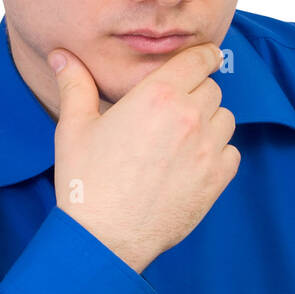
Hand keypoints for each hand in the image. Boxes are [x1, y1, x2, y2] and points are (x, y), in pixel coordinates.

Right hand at [48, 42, 238, 271]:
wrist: (106, 237)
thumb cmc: (87, 183)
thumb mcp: (74, 128)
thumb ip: (75, 86)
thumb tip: (62, 56)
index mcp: (157, 95)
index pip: (199, 59)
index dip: (204, 55)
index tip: (204, 57)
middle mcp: (189, 117)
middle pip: (212, 88)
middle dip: (197, 93)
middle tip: (174, 109)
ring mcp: (208, 149)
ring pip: (226, 118)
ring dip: (210, 122)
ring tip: (183, 137)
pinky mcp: (217, 180)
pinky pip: (232, 152)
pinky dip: (219, 154)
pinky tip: (193, 163)